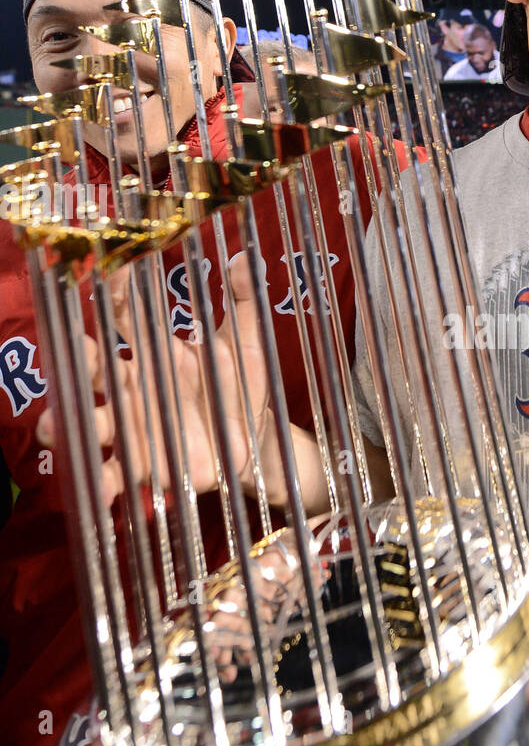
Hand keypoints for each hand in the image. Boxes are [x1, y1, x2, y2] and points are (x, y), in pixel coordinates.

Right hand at [36, 250, 274, 505]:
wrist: (259, 444)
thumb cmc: (243, 388)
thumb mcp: (247, 344)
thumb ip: (244, 301)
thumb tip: (244, 257)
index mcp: (155, 350)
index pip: (123, 315)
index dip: (115, 291)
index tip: (110, 270)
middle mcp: (135, 385)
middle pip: (94, 368)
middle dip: (78, 361)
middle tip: (72, 353)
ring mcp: (135, 425)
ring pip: (90, 420)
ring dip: (66, 424)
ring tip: (51, 428)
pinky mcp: (144, 464)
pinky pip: (114, 472)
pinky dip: (101, 481)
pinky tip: (96, 488)